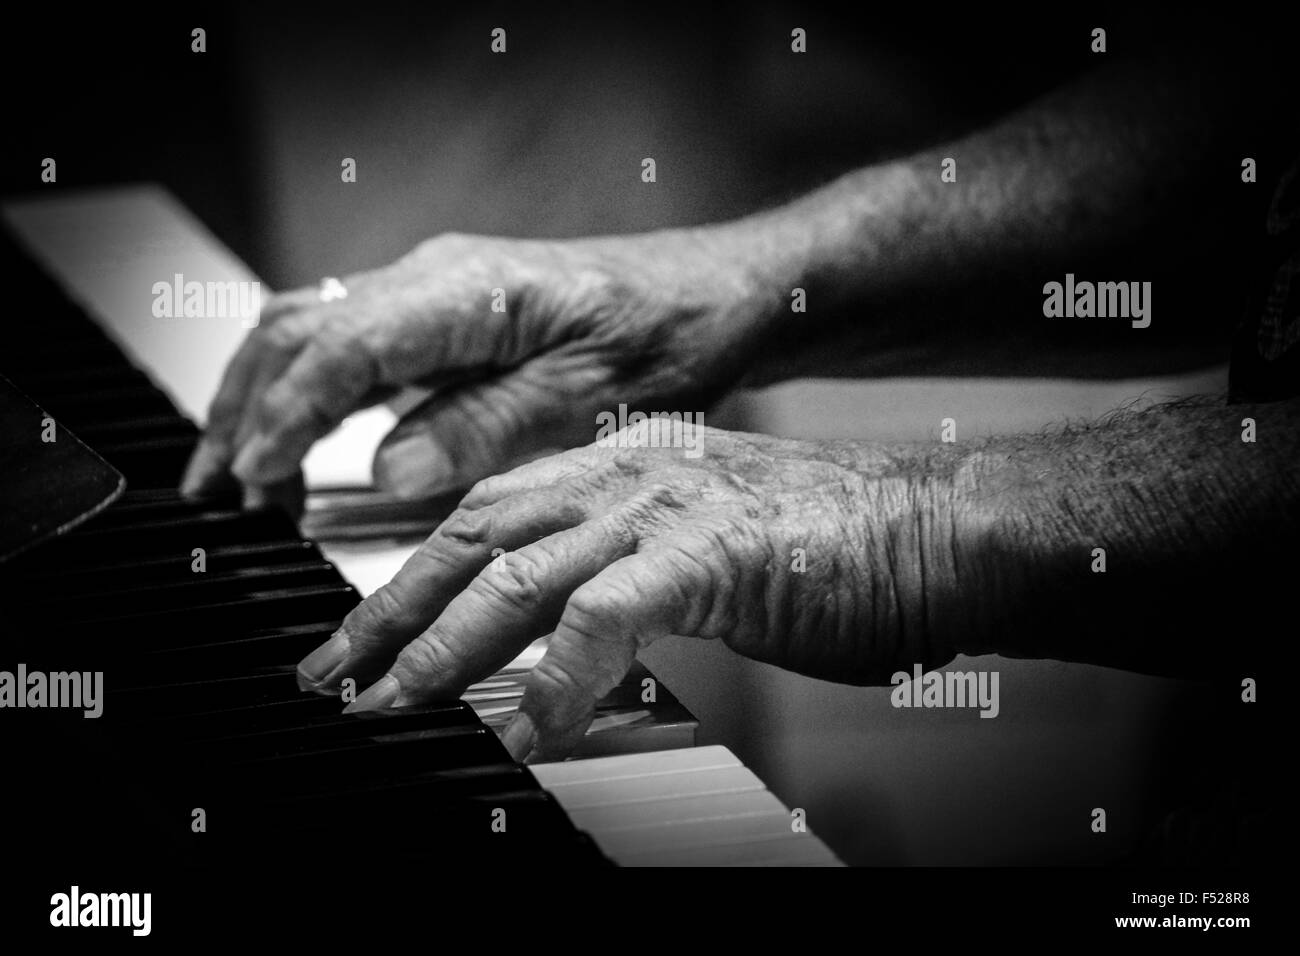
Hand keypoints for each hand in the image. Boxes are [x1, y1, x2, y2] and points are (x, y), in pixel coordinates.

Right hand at [180, 228, 782, 504]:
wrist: (716, 296)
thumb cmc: (672, 338)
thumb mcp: (591, 398)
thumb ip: (486, 430)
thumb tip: (388, 472)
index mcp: (466, 292)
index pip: (339, 351)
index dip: (287, 419)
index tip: (253, 484)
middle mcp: (435, 278)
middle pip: (297, 329)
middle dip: (243, 410)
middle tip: (214, 496)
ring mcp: (435, 290)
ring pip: (308, 329)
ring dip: (261, 399)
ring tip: (235, 480)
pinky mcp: (445, 313)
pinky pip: (346, 341)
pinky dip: (304, 392)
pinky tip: (297, 443)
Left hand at [298, 424, 968, 761]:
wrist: (935, 529)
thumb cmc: (830, 550)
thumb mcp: (701, 552)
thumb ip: (628, 580)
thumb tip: (567, 645)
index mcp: (620, 464)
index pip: (487, 514)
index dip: (413, 574)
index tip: (366, 632)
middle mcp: (626, 471)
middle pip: (473, 536)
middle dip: (390, 610)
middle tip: (333, 673)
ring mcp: (663, 505)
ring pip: (515, 574)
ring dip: (442, 648)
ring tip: (395, 706)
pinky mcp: (705, 553)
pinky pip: (600, 618)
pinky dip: (552, 681)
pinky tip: (527, 734)